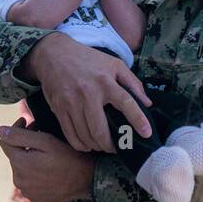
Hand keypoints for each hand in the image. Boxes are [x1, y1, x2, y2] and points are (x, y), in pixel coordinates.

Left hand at [0, 119, 94, 201]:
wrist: (87, 180)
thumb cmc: (69, 157)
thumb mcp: (46, 141)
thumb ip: (20, 136)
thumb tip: (0, 131)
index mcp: (19, 164)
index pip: (5, 141)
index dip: (16, 128)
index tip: (28, 122)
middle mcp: (19, 180)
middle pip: (13, 155)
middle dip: (24, 143)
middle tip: (41, 134)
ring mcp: (26, 191)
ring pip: (21, 168)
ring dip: (29, 158)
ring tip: (46, 153)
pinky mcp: (34, 198)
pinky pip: (28, 181)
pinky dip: (34, 172)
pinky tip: (48, 168)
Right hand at [26, 33, 151, 152]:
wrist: (54, 53)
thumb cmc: (88, 60)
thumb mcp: (114, 64)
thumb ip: (132, 83)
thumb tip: (148, 104)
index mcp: (105, 81)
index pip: (126, 102)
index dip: (138, 119)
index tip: (146, 133)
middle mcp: (88, 93)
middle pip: (100, 130)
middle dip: (110, 145)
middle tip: (117, 148)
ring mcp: (72, 102)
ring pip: (85, 135)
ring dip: (96, 146)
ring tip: (103, 146)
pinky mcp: (59, 108)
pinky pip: (70, 134)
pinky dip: (80, 145)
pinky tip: (87, 145)